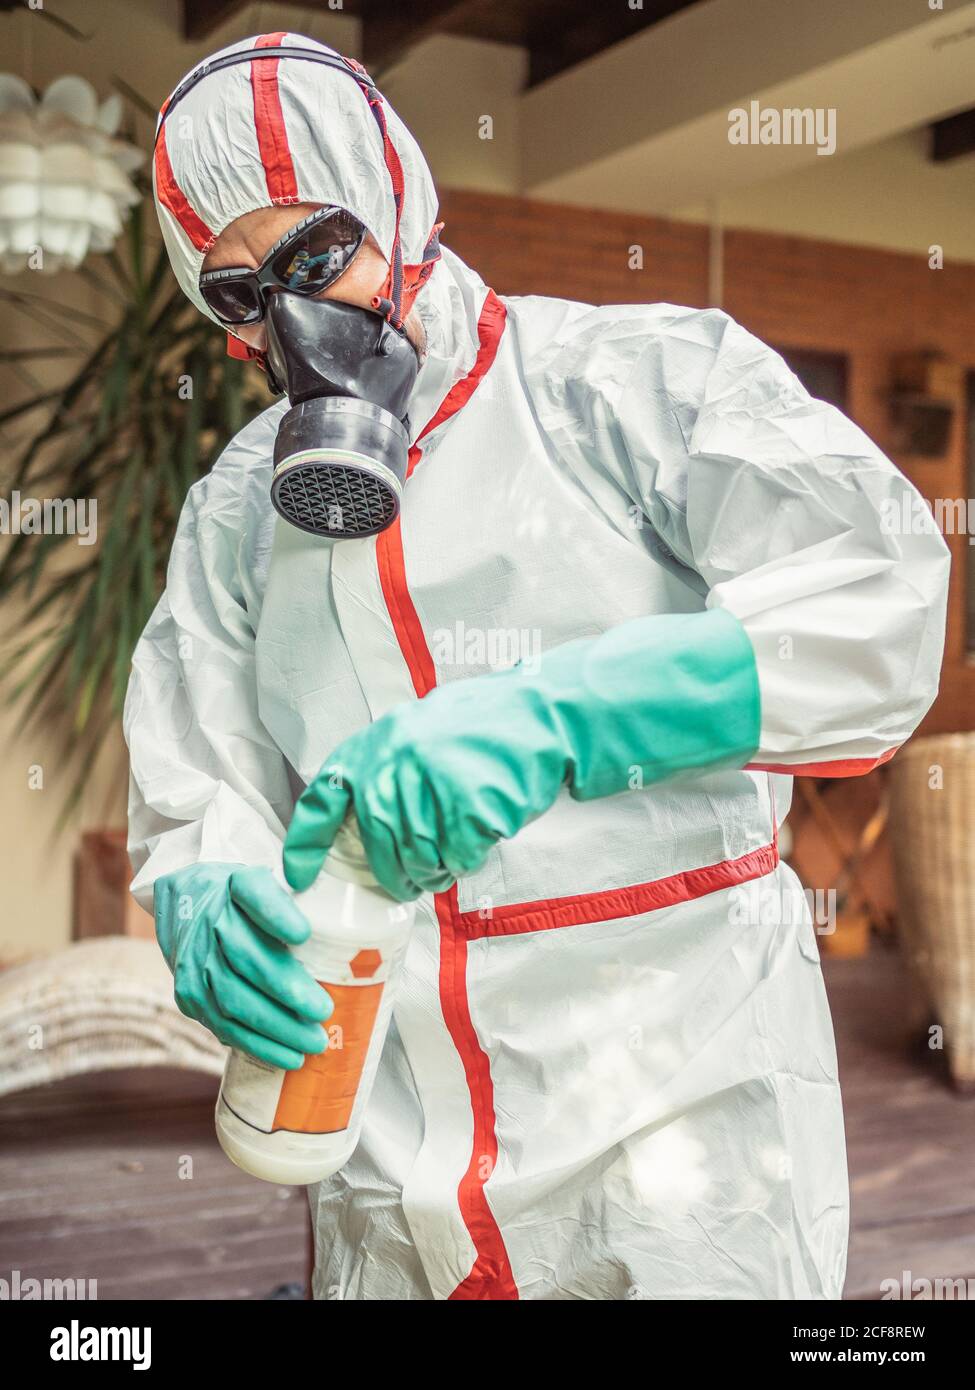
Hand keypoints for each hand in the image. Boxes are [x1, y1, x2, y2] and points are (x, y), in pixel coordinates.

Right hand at [154, 863, 331, 1067]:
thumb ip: (305, 900)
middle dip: (286, 990)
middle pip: (246, 958)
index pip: (255, 894)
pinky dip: (258, 1044)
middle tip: (323, 1011)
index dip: (277, 915)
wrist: (184, 904)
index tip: (303, 933)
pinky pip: (223, 1025)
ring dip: (276, 1027)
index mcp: (238, 885)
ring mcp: (195, 961)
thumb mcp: (272, 882)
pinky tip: (287, 1054)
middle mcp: (211, 921)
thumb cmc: (243, 898)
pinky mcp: (188, 995)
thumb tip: (354, 938)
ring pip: (233, 999)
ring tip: (312, 1041)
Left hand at [283, 668, 568, 900]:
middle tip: (410, 885)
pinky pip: (456, 858)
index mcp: (373, 747)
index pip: (321, 801)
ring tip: (453, 857)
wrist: (538, 714)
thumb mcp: (416, 734)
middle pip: (379, 848)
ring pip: (418, 859)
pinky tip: (480, 837)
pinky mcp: (466, 808)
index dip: (303, 845)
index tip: (298, 878)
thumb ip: (386, 772)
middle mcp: (393, 766)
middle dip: (395, 876)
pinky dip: (468, 859)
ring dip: (435, 871)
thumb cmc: (480, 727)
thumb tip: (367, 830)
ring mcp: (428, 787)